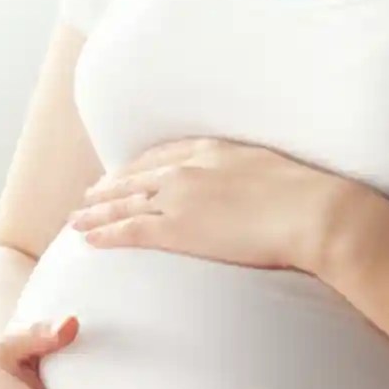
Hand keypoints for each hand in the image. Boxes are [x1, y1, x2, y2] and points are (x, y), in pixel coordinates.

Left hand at [70, 138, 359, 273]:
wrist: (312, 212)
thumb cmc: (309, 198)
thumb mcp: (276, 172)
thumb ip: (254, 177)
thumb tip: (258, 189)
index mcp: (215, 149)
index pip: (164, 154)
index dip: (139, 165)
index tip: (125, 172)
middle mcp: (189, 168)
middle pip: (136, 175)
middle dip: (109, 186)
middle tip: (89, 195)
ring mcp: (180, 197)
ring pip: (124, 202)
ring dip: (96, 211)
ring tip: (76, 220)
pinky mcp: (177, 228)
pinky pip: (129, 230)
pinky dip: (104, 233)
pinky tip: (87, 239)